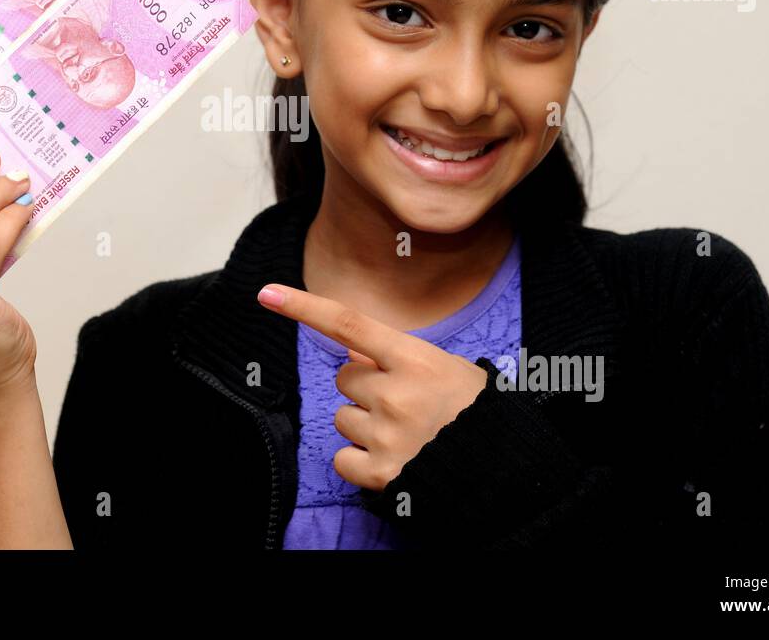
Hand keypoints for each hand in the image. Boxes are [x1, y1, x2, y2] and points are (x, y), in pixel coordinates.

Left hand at [256, 284, 489, 490]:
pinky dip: (359, 460)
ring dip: (364, 423)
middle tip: (404, 402)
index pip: (349, 324)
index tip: (267, 294)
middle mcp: (397, 394)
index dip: (304, 307)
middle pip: (346, 376)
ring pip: (342, 417)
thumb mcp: (443, 367)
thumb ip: (395, 355)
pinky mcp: (381, 473)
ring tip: (404, 432)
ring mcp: (387, 435)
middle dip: (367, 387)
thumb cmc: (473, 410)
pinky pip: (342, 457)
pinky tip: (390, 458)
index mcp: (416, 360)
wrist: (501, 467)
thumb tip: (350, 346)